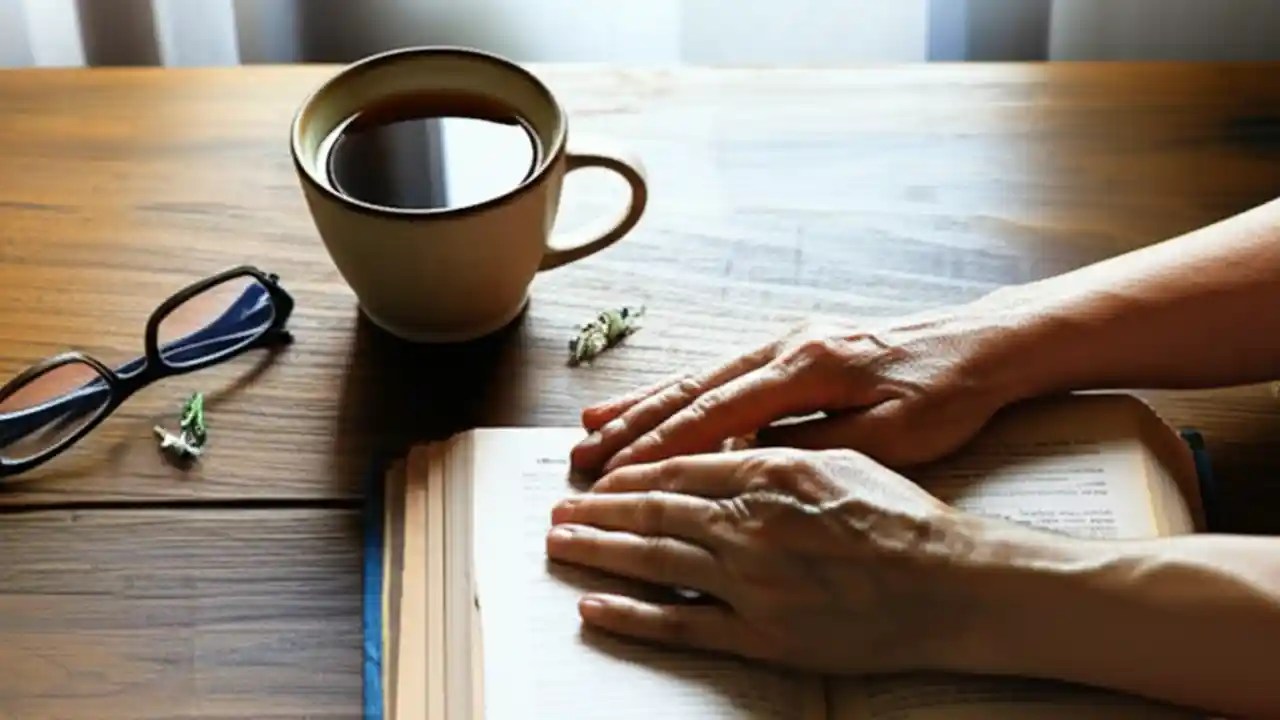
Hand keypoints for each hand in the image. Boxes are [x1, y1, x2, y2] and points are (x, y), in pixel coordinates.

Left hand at [545, 447, 987, 674]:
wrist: (952, 584)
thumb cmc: (904, 517)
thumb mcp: (839, 460)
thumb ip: (774, 456)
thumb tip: (724, 450)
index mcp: (769, 475)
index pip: (678, 470)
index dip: (631, 473)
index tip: (600, 474)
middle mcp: (750, 526)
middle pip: (653, 513)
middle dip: (598, 509)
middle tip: (559, 509)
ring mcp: (752, 583)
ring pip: (654, 562)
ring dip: (599, 551)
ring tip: (560, 545)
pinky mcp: (763, 635)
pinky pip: (681, 624)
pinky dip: (632, 615)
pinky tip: (595, 607)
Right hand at [570, 311, 1023, 472]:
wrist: (981, 347)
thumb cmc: (945, 393)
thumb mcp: (894, 435)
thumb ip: (820, 447)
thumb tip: (751, 461)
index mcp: (809, 365)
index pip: (718, 411)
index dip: (663, 445)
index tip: (620, 475)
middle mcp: (787, 346)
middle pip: (694, 389)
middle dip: (635, 427)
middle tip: (584, 460)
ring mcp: (788, 343)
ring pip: (701, 377)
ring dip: (646, 406)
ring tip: (594, 430)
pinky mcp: (797, 349)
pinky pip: (724, 374)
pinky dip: (682, 393)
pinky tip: (656, 406)